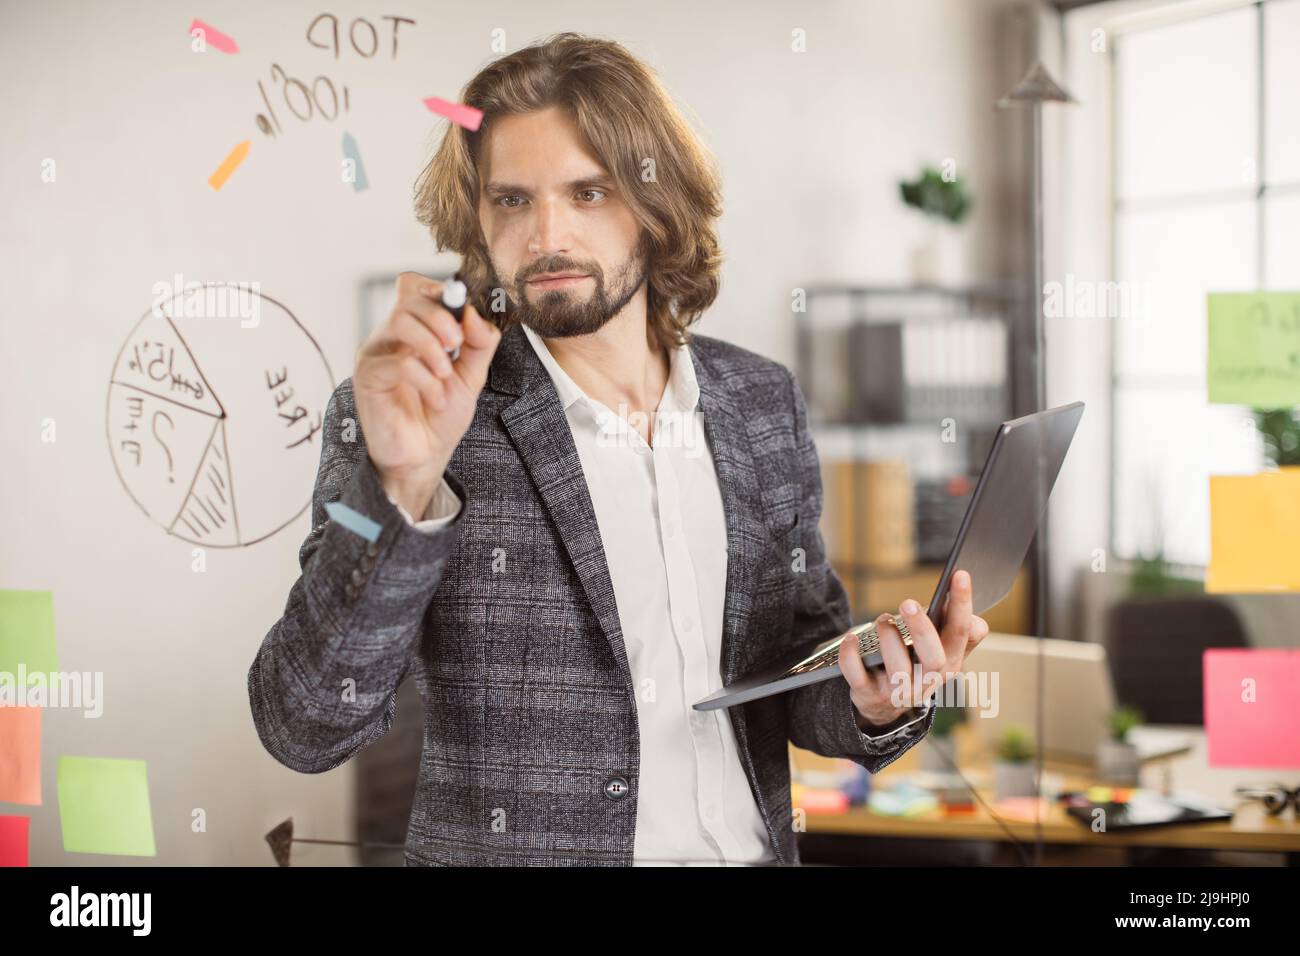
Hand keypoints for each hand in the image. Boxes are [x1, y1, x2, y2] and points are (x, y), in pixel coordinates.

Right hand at [354, 272, 500, 514]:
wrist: (425, 457)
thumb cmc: (441, 415)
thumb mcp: (472, 375)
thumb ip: (479, 343)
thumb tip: (474, 312)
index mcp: (413, 330)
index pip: (414, 286)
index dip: (438, 292)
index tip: (461, 320)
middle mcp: (390, 337)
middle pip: (409, 298)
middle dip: (441, 318)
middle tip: (457, 345)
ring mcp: (376, 355)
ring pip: (400, 322)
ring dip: (433, 347)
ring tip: (446, 375)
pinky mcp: (368, 378)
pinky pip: (398, 363)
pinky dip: (426, 380)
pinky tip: (436, 399)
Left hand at [837, 569, 989, 729]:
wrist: (886, 705)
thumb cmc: (917, 664)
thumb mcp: (943, 652)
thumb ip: (961, 634)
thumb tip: (976, 622)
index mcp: (950, 664)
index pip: (961, 634)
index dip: (962, 604)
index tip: (960, 574)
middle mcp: (928, 681)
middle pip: (933, 659)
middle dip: (921, 629)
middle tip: (907, 602)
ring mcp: (898, 691)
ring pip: (897, 669)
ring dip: (888, 638)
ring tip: (883, 619)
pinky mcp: (870, 695)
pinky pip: (858, 677)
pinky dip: (851, 656)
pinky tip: (852, 638)